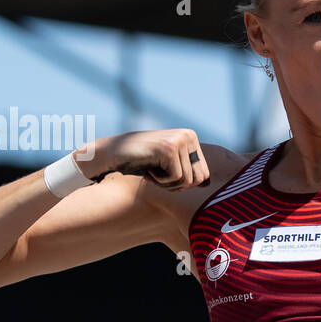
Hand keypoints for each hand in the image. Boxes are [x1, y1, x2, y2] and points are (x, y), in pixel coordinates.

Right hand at [74, 128, 210, 190]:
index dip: (185, 184)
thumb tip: (209, 184)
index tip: (165, 175)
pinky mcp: (169, 148)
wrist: (111, 154)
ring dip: (167, 184)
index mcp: (192, 138)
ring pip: (187, 180)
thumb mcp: (168, 164)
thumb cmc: (139, 162)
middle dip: (178, 186)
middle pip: (199, 179)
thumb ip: (188, 169)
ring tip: (152, 171)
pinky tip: (148, 170)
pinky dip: (160, 181)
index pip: (204, 175)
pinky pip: (175, 178)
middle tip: (158, 176)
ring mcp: (180, 140)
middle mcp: (189, 135)